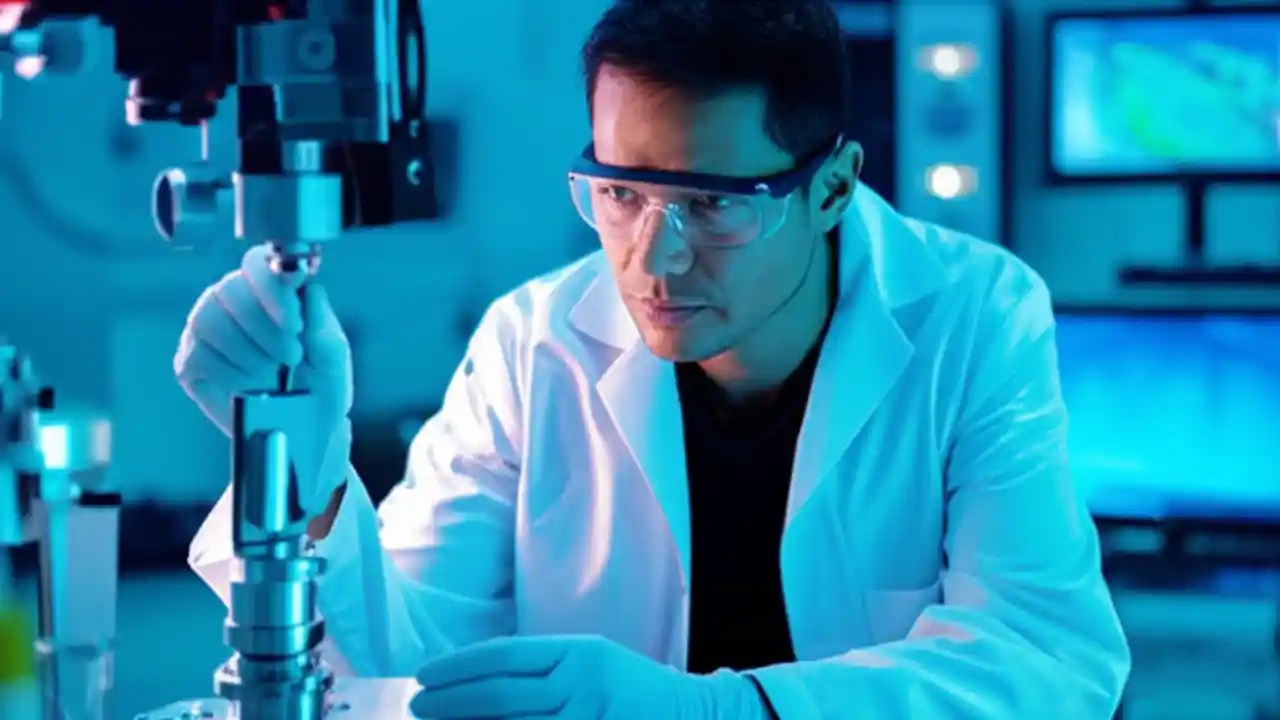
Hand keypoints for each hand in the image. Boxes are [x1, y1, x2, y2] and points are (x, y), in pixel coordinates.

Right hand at [174, 243, 353, 515]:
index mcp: (270, 291)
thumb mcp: (332, 359)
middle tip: (291, 357)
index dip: (272, 288)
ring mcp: (207, 329)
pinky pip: (197, 355)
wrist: (305, 433)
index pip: (258, 264)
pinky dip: (227, 372)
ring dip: (246, 350)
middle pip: (230, 289)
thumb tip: (311, 291)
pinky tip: (247, 385)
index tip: (294, 321)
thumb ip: (323, 325)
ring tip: (271, 374)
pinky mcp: (191, 361)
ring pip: (208, 319)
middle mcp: (233, 301)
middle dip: (263, 326)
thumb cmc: (320, 388)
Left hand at [409, 635, 769, 719]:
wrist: (696, 716)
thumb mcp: (593, 663)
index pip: (505, 656)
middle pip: (501, 695)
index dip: (460, 666)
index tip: (425, 675)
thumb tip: (476, 683)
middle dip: (450, 702)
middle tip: (416, 706)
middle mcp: (584, 683)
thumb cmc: (633, 691)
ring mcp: (590, 719)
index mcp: (580, 652)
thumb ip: (544, 670)